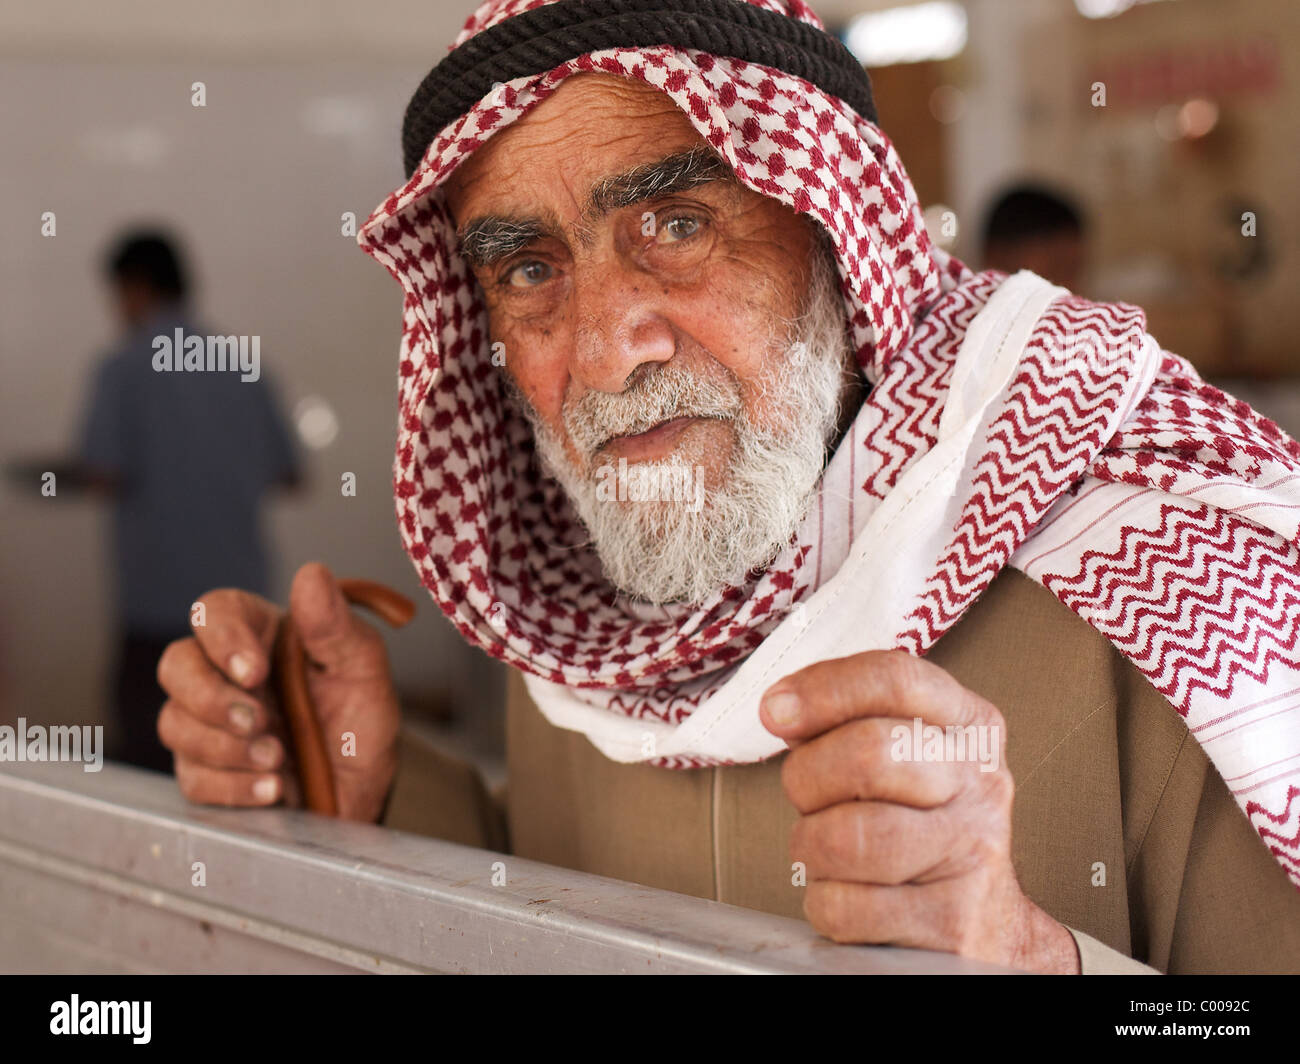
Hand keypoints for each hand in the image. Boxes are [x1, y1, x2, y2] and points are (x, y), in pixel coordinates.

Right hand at [156, 562, 401, 821]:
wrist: (363, 789)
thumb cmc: (360, 721)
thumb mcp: (362, 669)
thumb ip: (334, 625)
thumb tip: (311, 574)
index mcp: (260, 635)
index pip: (215, 612)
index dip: (222, 638)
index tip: (253, 670)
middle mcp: (225, 674)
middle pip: (176, 666)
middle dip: (210, 698)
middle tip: (259, 721)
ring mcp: (209, 724)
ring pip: (175, 724)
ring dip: (227, 747)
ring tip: (279, 759)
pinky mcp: (206, 772)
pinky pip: (192, 779)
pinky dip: (233, 787)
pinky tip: (273, 789)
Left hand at [760, 650, 1079, 972]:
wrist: (989, 922)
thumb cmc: (921, 824)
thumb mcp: (903, 754)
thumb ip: (845, 720)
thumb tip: (781, 708)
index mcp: (969, 726)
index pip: (897, 680)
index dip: (825, 689)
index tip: (774, 710)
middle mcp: (980, 783)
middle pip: (867, 753)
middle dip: (808, 778)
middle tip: (808, 798)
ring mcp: (972, 854)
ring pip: (848, 837)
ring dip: (812, 846)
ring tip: (827, 851)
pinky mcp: (951, 923)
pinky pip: (845, 907)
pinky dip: (826, 904)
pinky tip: (850, 896)